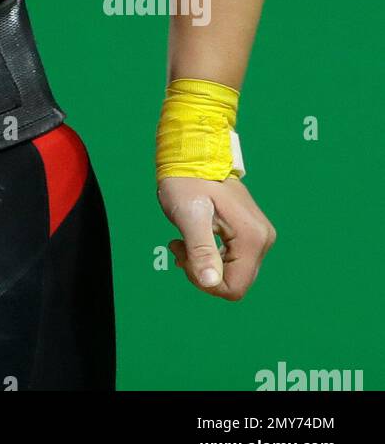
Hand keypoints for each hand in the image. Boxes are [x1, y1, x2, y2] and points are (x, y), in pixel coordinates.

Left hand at [157, 176, 275, 300]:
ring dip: (205, 264)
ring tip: (183, 242)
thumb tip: (210, 283)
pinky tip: (194, 241)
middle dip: (204, 273)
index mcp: (252, 238)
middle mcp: (263, 240)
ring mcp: (259, 236)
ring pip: (232, 273)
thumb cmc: (188, 181)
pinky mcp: (250, 233)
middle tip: (181, 247)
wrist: (194, 155)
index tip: (184, 257)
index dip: (206, 283)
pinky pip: (233, 261)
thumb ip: (201, 250)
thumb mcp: (189, 216)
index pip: (234, 288)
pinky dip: (211, 257)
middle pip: (235, 282)